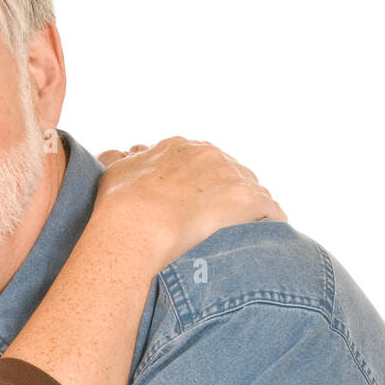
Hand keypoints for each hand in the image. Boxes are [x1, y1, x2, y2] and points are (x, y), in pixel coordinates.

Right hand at [94, 136, 286, 269]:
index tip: (201, 202)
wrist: (134, 225)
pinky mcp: (245, 199)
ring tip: (245, 232)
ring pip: (253, 190)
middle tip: (222, 221)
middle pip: (232, 172)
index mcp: (179, 148)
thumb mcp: (113, 171)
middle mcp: (208, 154)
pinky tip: (266, 237)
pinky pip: (271, 210)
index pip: (204, 160)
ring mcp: (229, 174)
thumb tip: (128, 153)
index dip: (205, 183)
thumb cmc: (119, 204)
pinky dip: (270, 222)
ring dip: (251, 210)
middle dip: (229, 194)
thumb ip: (124, 159)